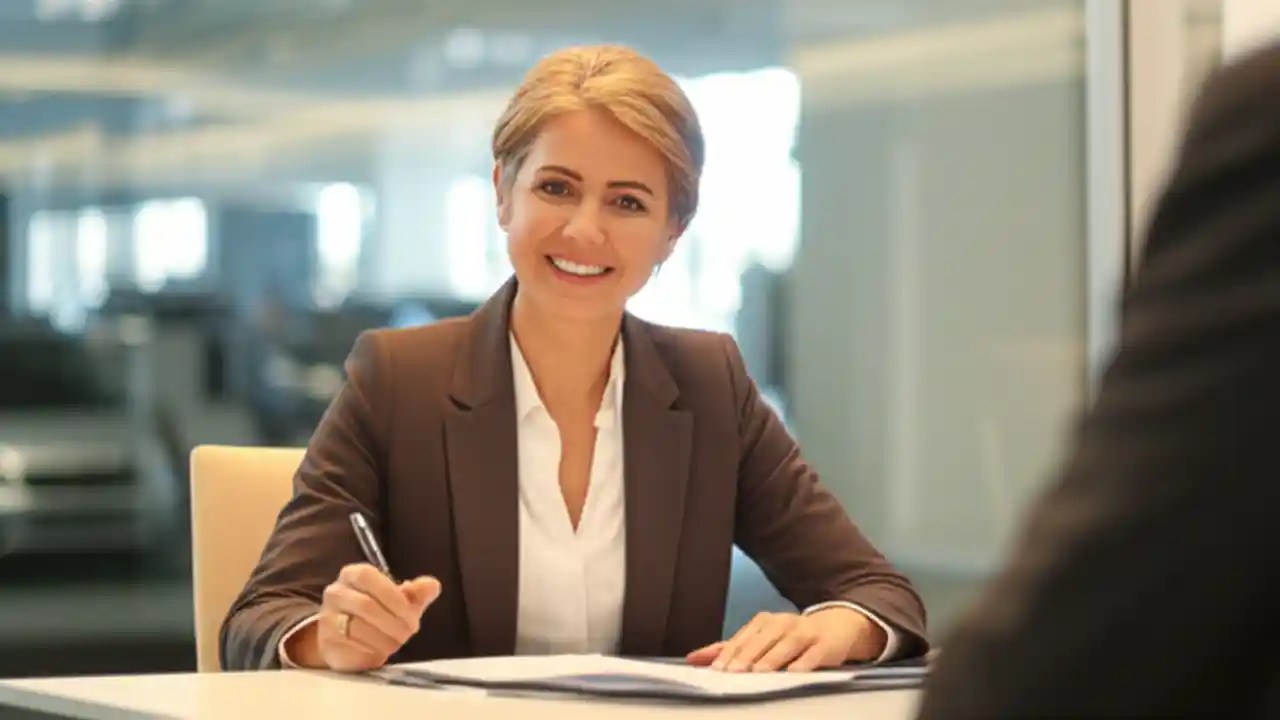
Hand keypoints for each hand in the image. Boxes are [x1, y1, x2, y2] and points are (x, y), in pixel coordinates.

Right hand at [287, 563, 440, 671]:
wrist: (346, 639)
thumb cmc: (378, 613)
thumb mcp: (401, 601)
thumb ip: (417, 593)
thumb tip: (432, 586)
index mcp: (355, 574)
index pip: (370, 577)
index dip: (393, 597)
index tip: (412, 615)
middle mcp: (336, 592)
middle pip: (366, 605)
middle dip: (393, 623)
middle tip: (408, 634)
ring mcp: (327, 616)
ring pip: (357, 627)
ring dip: (383, 639)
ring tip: (396, 644)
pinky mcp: (327, 641)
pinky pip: (350, 646)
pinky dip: (370, 651)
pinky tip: (379, 652)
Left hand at [686, 608, 886, 672]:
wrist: (837, 626)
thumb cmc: (793, 637)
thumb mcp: (760, 639)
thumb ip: (728, 649)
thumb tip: (694, 658)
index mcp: (764, 622)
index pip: (742, 639)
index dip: (728, 654)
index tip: (716, 669)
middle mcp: (782, 624)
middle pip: (761, 641)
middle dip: (745, 657)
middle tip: (732, 673)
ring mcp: (804, 632)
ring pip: (785, 645)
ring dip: (771, 659)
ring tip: (758, 673)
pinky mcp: (824, 644)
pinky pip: (813, 655)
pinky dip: (804, 664)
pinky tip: (794, 673)